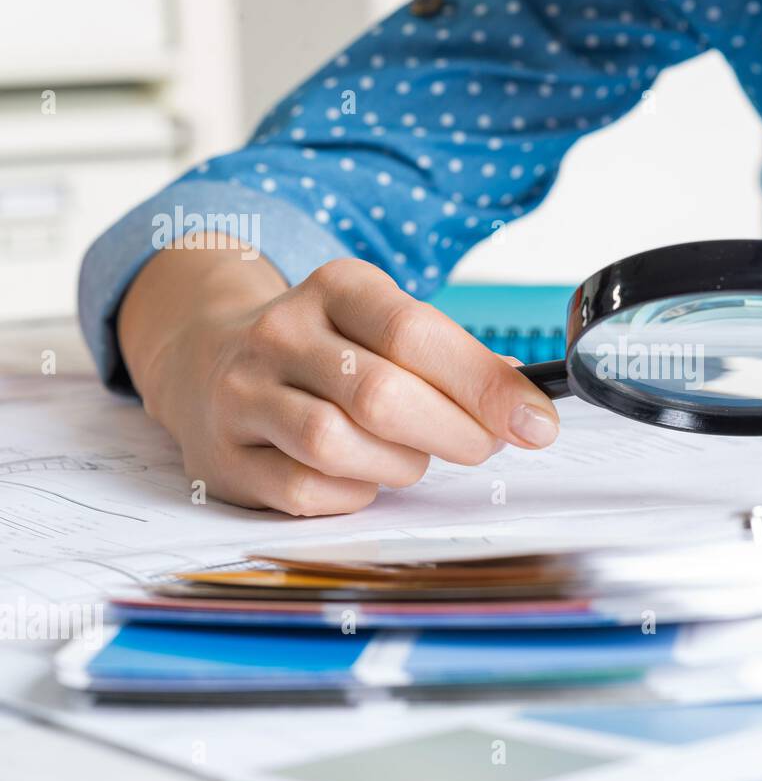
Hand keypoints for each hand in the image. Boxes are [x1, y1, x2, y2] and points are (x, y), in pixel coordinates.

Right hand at [123, 251, 558, 514]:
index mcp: (336, 287)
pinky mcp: (225, 457)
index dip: (485, 385)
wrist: (206, 358)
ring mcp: (244, 395)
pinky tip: (363, 476)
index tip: (536, 423)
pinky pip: (308, 491)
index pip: (417, 333)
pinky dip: (355, 493)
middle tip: (483, 446)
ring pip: (338, 445)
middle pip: (382, 395)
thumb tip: (524, 402)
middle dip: (453, 432)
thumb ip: (452, 358)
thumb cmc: (327, 350)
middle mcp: (281, 333)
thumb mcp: (385, 325)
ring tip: (413, 457)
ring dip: (401, 465)